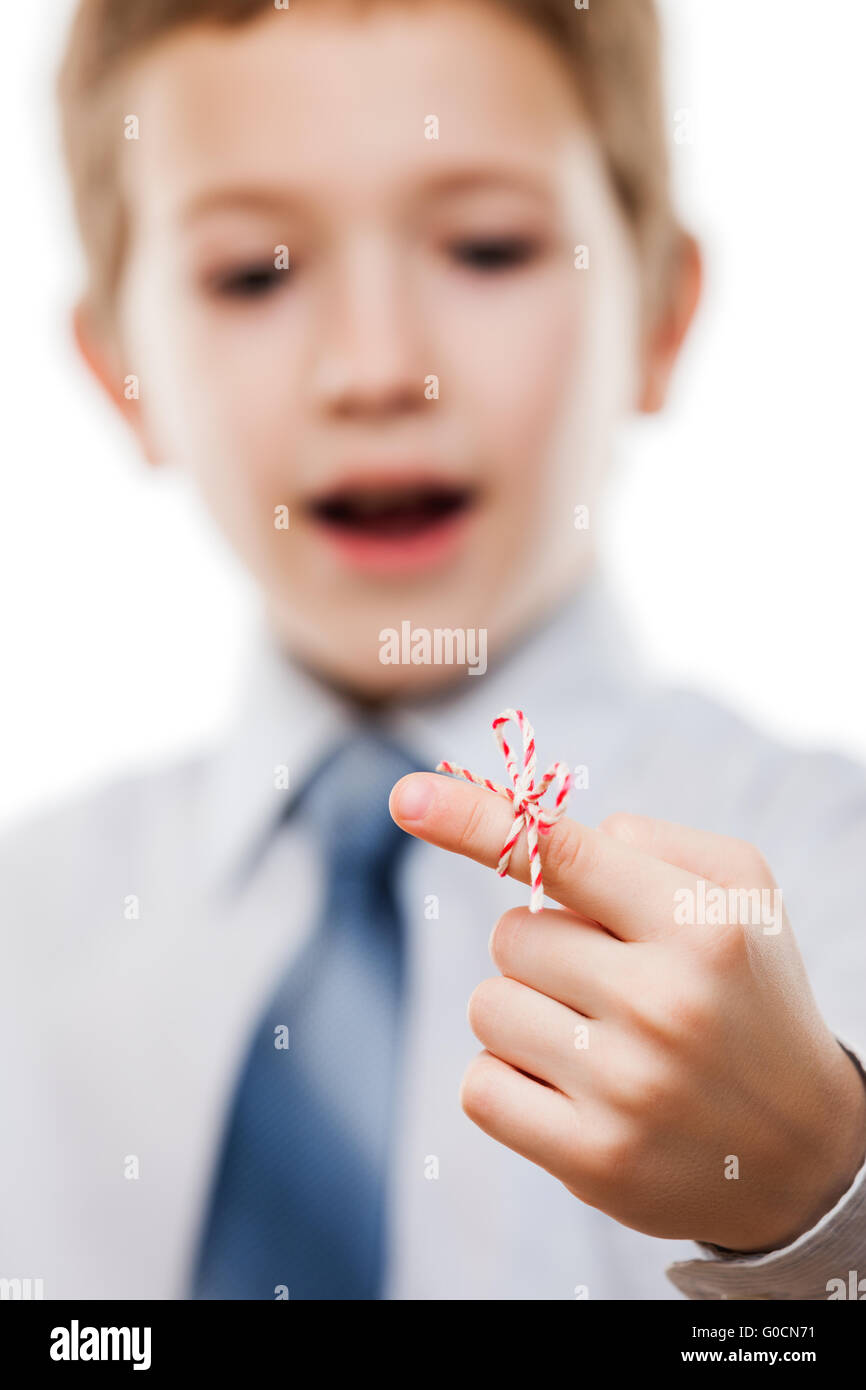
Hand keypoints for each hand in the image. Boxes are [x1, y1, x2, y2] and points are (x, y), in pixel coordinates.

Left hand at [389, 773, 865, 1250]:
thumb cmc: (750, 993)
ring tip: (597, 1038)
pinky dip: (509, 1079)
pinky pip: (481, 1087)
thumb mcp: (741, 895)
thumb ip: (651, 841)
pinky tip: (570, 1090)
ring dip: (524, 1013)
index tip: (405, 797)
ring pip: (487, 1007)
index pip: (563, 853)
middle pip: (511, 937)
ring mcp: (627, 1089)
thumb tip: (543, 835)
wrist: (805, 1151)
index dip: (477, 820)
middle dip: (544, 949)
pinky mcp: (593, 1160)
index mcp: (701, 926)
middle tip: (611, 982)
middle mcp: (665, 1004)